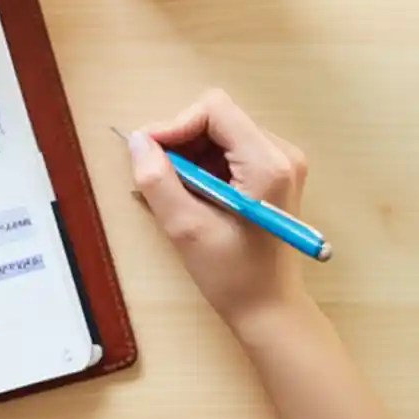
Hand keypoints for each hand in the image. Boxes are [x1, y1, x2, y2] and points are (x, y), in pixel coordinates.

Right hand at [128, 89, 311, 331]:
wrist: (270, 309)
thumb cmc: (233, 276)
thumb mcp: (186, 229)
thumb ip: (157, 180)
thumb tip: (137, 141)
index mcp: (267, 164)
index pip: (214, 109)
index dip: (175, 124)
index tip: (149, 153)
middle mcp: (281, 153)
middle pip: (217, 118)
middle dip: (181, 141)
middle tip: (160, 177)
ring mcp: (281, 161)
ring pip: (219, 132)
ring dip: (190, 154)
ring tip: (178, 191)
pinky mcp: (274, 172)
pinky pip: (228, 148)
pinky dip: (203, 164)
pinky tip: (195, 194)